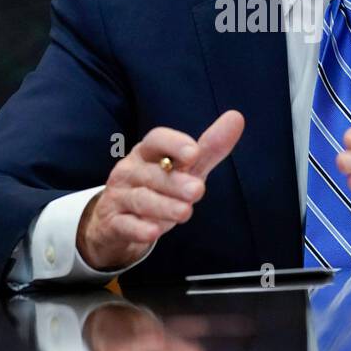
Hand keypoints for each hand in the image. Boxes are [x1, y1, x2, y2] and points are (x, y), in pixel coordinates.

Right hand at [77, 111, 244, 269]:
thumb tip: (236, 117)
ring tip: (185, 213)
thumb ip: (209, 148)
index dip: (174, 144)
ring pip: (140, 199)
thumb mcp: (183, 169)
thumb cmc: (157, 188)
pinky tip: (153, 232)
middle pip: (152, 173)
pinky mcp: (113, 223)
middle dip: (174, 182)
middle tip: (197, 190)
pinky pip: (124, 225)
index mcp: (147, 153)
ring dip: (162, 206)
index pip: (156, 140)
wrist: (116, 222)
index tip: (194, 152)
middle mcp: (130, 171)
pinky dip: (138, 229)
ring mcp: (120, 197)